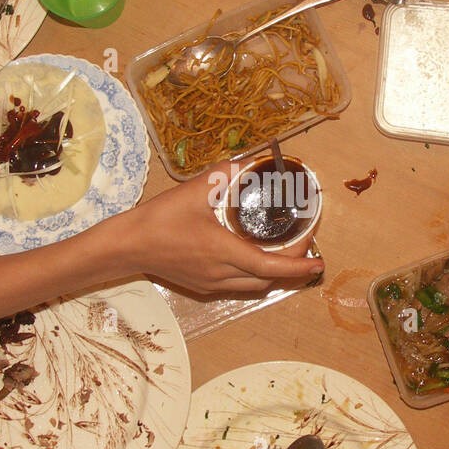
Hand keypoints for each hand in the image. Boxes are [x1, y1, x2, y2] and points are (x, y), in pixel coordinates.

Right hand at [116, 168, 324, 293]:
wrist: (128, 246)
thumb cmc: (160, 218)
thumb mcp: (194, 189)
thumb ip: (225, 173)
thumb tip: (251, 161)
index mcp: (224, 252)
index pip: (271, 265)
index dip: (299, 265)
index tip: (319, 262)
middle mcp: (222, 274)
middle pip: (268, 279)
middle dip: (292, 266)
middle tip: (304, 245)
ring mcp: (212, 284)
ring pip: (254, 286)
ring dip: (274, 273)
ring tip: (286, 253)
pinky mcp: (202, 287)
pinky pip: (238, 286)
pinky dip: (255, 276)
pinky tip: (254, 258)